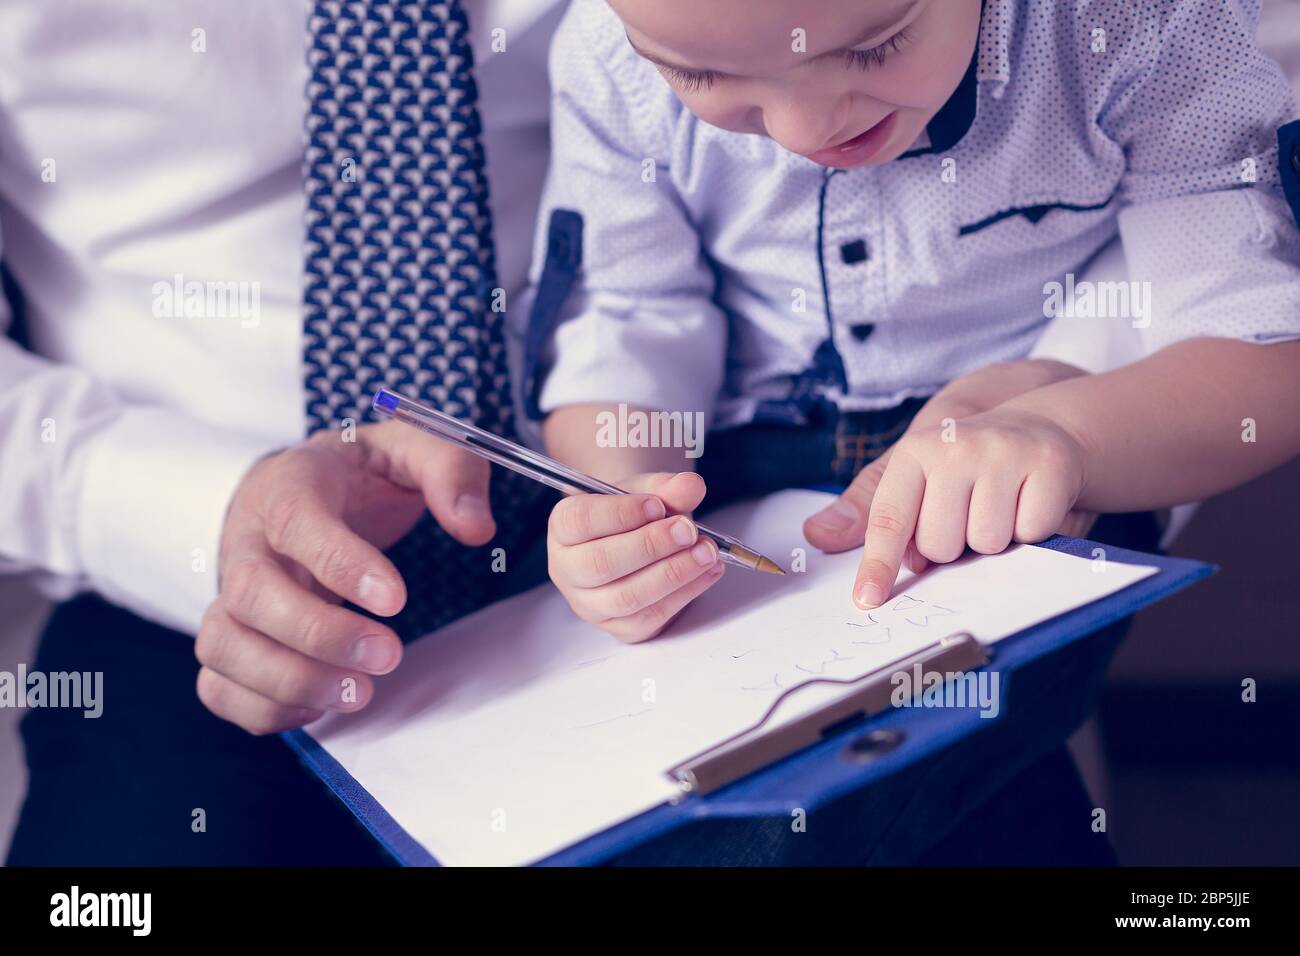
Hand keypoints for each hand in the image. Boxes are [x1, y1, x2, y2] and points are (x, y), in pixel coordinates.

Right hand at [196, 421, 496, 734]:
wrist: (303, 486)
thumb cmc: (360, 473)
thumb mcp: (411, 447)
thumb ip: (450, 472)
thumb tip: (477, 527)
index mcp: (291, 485)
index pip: (298, 523)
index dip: (341, 565)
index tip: (395, 601)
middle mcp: (248, 540)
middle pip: (251, 593)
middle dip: (319, 635)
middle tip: (388, 656)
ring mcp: (230, 591)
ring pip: (222, 643)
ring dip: (287, 680)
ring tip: (359, 692)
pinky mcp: (230, 633)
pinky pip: (217, 683)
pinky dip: (260, 706)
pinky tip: (319, 705)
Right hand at [548, 471, 725, 642]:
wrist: (639, 542)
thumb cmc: (635, 515)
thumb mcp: (647, 491)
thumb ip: (666, 486)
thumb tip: (690, 485)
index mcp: (563, 528)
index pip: (579, 521)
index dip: (619, 513)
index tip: (657, 505)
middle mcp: (567, 569)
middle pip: (600, 563)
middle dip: (651, 546)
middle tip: (688, 530)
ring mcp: (590, 604)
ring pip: (627, 596)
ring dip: (673, 573)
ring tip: (706, 551)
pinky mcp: (619, 628)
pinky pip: (650, 617)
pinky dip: (685, 594)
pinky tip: (707, 572)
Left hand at [805, 358, 1096, 564]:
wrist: (1041, 425)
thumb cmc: (965, 462)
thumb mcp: (913, 474)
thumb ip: (867, 509)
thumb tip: (817, 534)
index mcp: (914, 451)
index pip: (888, 518)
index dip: (877, 564)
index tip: (867, 600)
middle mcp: (956, 448)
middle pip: (940, 545)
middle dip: (954, 545)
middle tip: (967, 513)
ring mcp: (1005, 453)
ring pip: (986, 544)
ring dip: (994, 540)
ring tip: (1000, 505)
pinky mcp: (1049, 465)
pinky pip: (1032, 535)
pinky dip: (1033, 531)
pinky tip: (1029, 501)